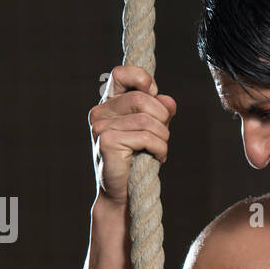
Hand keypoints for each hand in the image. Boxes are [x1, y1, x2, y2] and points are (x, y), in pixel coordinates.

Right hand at [88, 64, 176, 203]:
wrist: (122, 194)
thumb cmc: (137, 160)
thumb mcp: (151, 130)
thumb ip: (159, 112)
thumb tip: (169, 101)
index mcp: (108, 103)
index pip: (121, 73)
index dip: (142, 79)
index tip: (153, 95)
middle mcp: (100, 112)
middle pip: (143, 98)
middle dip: (162, 118)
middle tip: (163, 136)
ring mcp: (101, 126)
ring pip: (147, 120)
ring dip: (163, 137)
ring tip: (160, 150)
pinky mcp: (107, 142)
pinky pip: (146, 137)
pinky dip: (160, 148)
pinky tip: (158, 157)